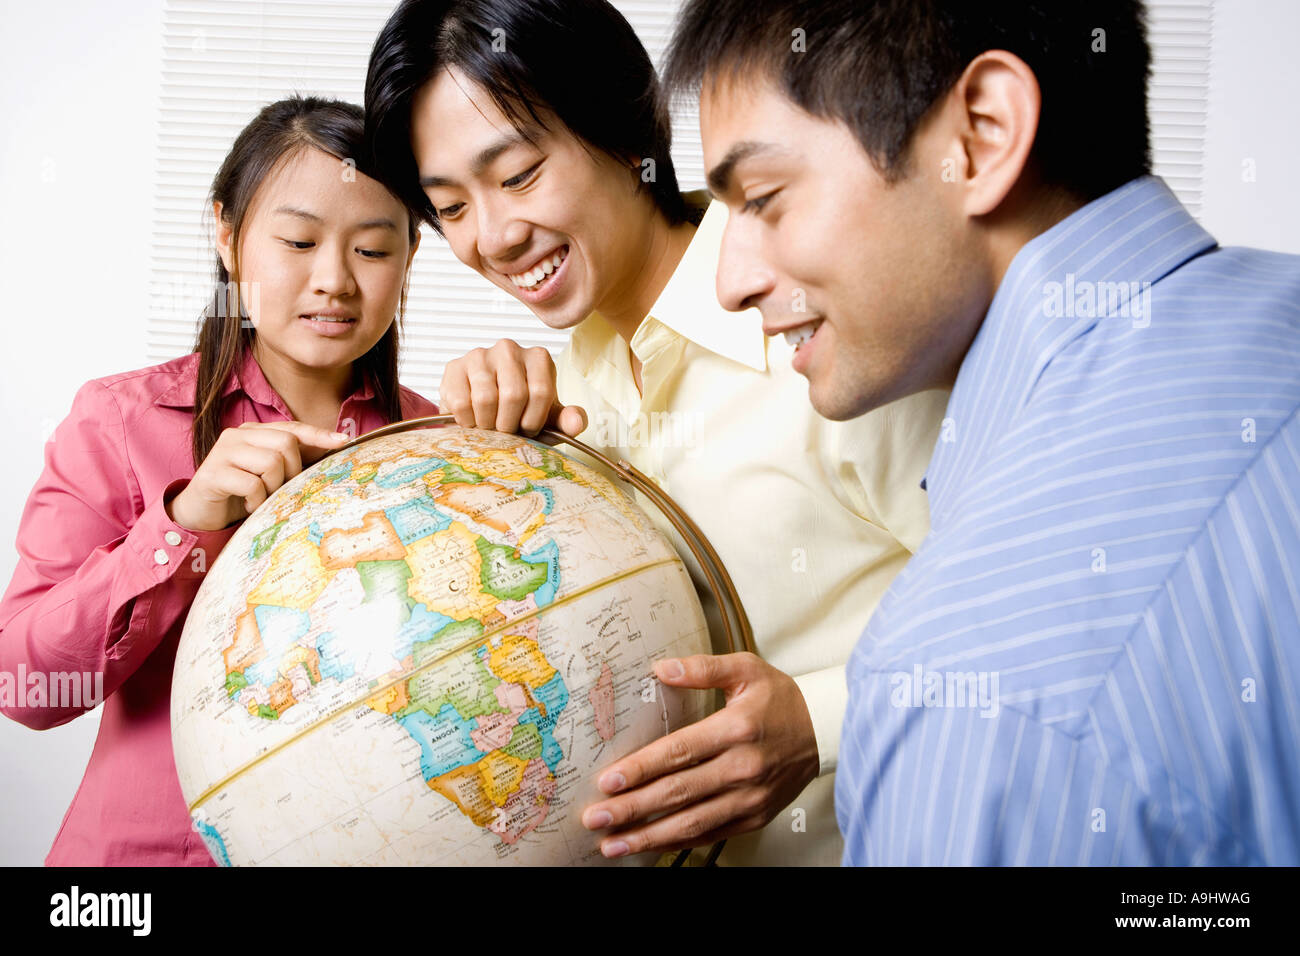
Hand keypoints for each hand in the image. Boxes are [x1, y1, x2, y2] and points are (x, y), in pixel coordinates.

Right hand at [166, 421, 350, 531]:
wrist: (200, 514)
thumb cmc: (241, 494)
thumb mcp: (271, 476)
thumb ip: (293, 463)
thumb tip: (333, 454)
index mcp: (255, 432)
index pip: (293, 428)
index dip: (318, 435)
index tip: (343, 441)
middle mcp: (238, 435)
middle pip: (285, 443)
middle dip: (293, 471)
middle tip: (282, 491)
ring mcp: (223, 451)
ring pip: (271, 462)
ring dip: (274, 488)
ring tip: (263, 499)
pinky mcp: (212, 473)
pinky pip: (252, 484)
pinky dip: (257, 500)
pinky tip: (249, 506)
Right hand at [440, 339, 586, 436]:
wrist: (485, 411)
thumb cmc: (521, 412)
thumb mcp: (548, 418)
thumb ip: (567, 421)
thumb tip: (576, 423)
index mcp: (538, 357)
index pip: (541, 392)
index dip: (534, 421)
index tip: (527, 429)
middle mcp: (509, 348)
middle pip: (513, 395)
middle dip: (509, 424)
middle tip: (505, 431)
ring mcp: (479, 354)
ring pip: (485, 399)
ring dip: (487, 425)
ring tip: (488, 427)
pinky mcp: (453, 367)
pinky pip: (460, 402)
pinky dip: (466, 421)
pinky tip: (472, 420)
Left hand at [581, 652, 819, 857]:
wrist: (826, 730)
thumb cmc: (781, 698)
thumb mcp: (746, 669)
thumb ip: (703, 668)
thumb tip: (661, 668)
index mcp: (735, 729)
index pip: (678, 752)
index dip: (641, 769)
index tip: (607, 781)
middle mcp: (742, 767)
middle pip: (677, 793)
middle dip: (632, 808)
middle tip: (595, 817)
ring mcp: (749, 797)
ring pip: (691, 822)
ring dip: (648, 836)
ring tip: (612, 844)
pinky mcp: (754, 816)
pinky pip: (710, 834)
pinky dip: (677, 843)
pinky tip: (649, 844)